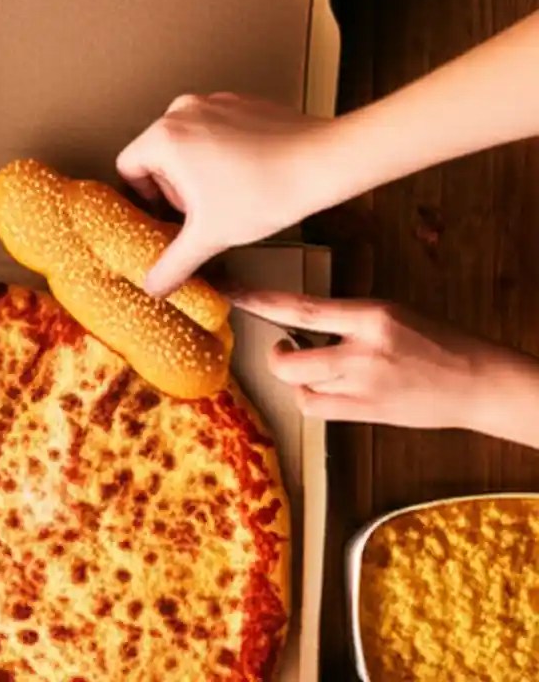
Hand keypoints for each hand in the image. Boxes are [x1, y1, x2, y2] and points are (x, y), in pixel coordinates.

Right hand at [116, 93, 349, 295]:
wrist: (323, 162)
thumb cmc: (268, 189)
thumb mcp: (209, 237)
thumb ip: (173, 265)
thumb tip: (153, 285)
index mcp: (165, 137)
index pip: (128, 167)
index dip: (145, 197)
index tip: (168, 212)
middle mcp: (183, 111)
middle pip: (157, 155)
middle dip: (175, 186)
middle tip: (202, 209)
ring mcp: (213, 103)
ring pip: (185, 142)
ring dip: (197, 170)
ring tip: (226, 193)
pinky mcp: (240, 103)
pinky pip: (213, 130)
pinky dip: (220, 152)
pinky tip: (244, 176)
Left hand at [231, 290, 533, 433]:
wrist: (477, 383)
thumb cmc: (436, 343)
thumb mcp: (391, 314)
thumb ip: (346, 319)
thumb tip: (297, 324)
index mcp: (372, 316)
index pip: (301, 307)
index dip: (258, 301)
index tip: (228, 291)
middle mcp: (364, 352)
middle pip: (288, 360)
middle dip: (276, 355)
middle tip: (284, 346)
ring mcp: (364, 387)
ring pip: (300, 385)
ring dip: (296, 376)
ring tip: (317, 367)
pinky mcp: (366, 413)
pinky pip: (315, 407)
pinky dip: (309, 398)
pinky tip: (324, 388)